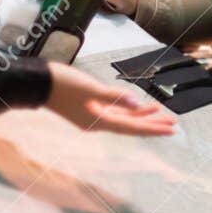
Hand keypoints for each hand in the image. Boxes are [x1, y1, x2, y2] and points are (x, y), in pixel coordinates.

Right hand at [44, 63, 177, 135]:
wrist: (38, 82)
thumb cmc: (62, 84)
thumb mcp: (90, 88)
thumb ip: (114, 96)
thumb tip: (137, 103)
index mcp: (99, 121)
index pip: (132, 127)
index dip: (153, 128)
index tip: (171, 130)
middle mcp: (98, 122)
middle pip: (131, 125)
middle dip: (152, 124)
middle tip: (173, 123)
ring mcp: (94, 114)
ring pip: (125, 118)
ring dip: (143, 116)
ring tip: (162, 114)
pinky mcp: (90, 106)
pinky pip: (116, 111)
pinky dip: (129, 109)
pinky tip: (139, 105)